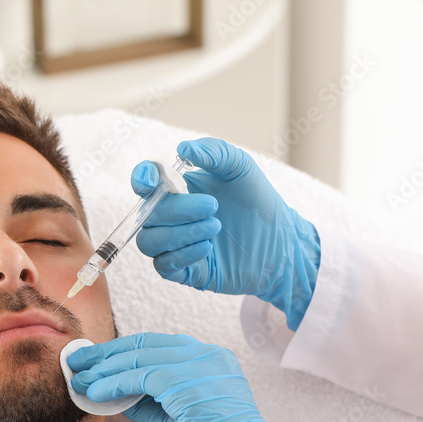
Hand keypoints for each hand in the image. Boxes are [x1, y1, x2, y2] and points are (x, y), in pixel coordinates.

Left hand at [67, 332, 319, 421]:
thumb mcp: (175, 420)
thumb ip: (148, 403)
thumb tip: (112, 394)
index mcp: (210, 359)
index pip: (156, 346)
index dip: (120, 352)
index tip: (93, 362)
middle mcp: (208, 355)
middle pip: (145, 345)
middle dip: (106, 355)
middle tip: (76, 364)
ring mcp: (202, 365)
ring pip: (140, 358)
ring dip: (104, 370)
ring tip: (79, 381)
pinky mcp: (190, 382)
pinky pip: (141, 377)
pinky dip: (114, 383)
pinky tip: (95, 393)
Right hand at [132, 138, 321, 329]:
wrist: (282, 242)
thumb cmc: (259, 202)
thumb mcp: (241, 168)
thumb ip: (214, 153)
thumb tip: (182, 150)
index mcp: (178, 189)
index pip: (145, 182)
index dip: (140, 179)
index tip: (150, 183)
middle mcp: (171, 217)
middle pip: (148, 214)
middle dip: (178, 209)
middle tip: (213, 206)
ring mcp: (175, 245)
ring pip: (148, 242)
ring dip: (179, 234)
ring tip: (215, 227)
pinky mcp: (185, 271)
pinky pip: (163, 266)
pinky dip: (182, 254)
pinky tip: (208, 247)